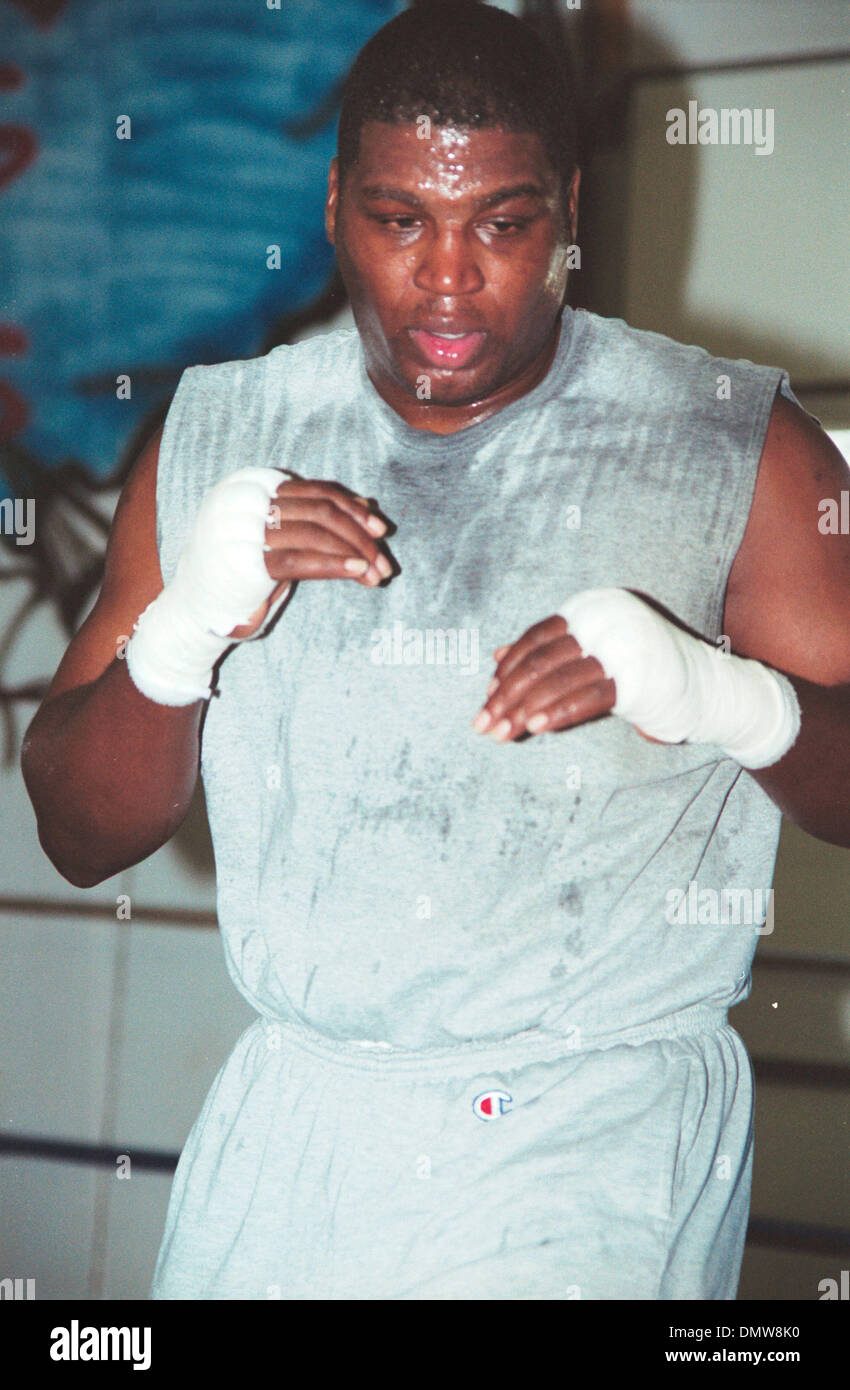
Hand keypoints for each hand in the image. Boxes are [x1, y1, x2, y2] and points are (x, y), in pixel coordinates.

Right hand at [229, 475, 395, 638]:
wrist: (197, 605)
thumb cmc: (244, 566)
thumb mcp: (282, 535)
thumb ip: (317, 517)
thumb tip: (368, 507)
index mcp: (254, 485)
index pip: (318, 491)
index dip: (354, 509)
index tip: (382, 530)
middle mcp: (247, 500)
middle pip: (322, 510)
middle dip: (361, 537)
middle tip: (385, 562)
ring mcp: (243, 529)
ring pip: (316, 533)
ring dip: (354, 554)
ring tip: (376, 575)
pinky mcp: (246, 562)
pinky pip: (301, 560)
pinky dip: (334, 564)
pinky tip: (358, 572)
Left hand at [471, 613, 661, 742]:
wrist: (707, 688)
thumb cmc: (642, 670)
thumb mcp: (591, 653)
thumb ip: (549, 652)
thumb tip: (497, 656)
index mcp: (590, 608)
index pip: (535, 638)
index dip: (508, 670)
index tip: (487, 698)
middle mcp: (603, 620)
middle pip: (539, 660)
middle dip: (506, 695)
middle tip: (482, 724)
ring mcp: (621, 646)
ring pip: (556, 680)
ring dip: (521, 710)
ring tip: (501, 734)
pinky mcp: (636, 678)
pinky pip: (586, 698)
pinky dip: (555, 713)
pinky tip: (534, 729)